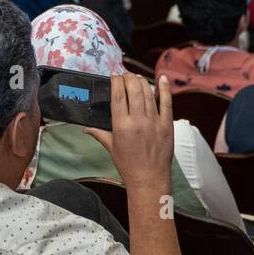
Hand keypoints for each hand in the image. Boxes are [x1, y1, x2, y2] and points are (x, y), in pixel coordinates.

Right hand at [85, 74, 173, 195]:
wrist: (149, 179)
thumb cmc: (128, 165)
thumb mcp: (111, 148)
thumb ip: (99, 134)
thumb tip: (86, 128)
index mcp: (121, 126)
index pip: (118, 96)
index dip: (116, 82)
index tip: (115, 75)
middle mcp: (138, 121)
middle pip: (134, 90)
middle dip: (129, 78)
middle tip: (125, 75)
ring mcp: (154, 122)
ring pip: (148, 94)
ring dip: (142, 81)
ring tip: (137, 77)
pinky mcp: (168, 125)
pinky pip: (167, 102)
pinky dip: (164, 89)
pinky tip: (161, 78)